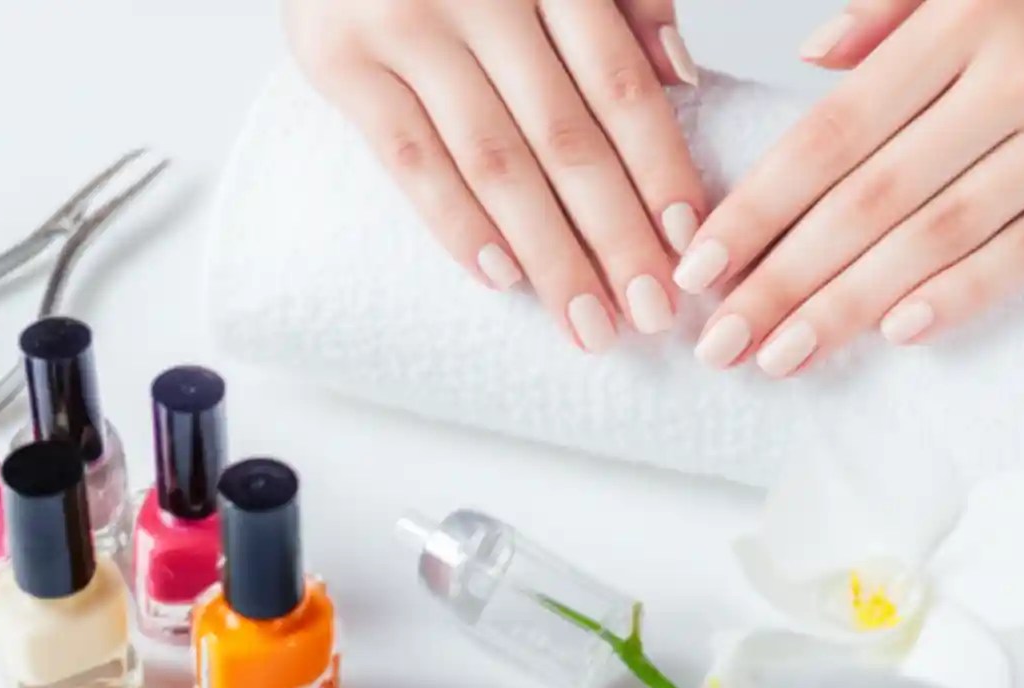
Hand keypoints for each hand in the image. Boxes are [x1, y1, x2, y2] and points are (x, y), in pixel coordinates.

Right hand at [285, 0, 705, 351]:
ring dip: (549, 254)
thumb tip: (682, 78)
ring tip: (587, 322)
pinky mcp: (337, 59)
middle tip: (649, 313)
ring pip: (494, 162)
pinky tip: (502, 278)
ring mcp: (405, 25)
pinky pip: (408, 159)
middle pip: (564, 137)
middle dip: (615, 237)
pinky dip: (457, 224)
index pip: (617, 83)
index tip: (686, 244)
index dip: (658, 167)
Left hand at [681, 0, 1023, 375]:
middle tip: (722, 339)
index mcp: (962, 21)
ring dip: (849, 306)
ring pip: (937, 238)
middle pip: (870, 200)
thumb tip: (809, 61)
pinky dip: (962, 295)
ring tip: (782, 355)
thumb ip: (890, 10)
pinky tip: (897, 334)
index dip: (760, 207)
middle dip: (784, 279)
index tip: (702, 265)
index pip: (832, 133)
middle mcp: (1014, 78)